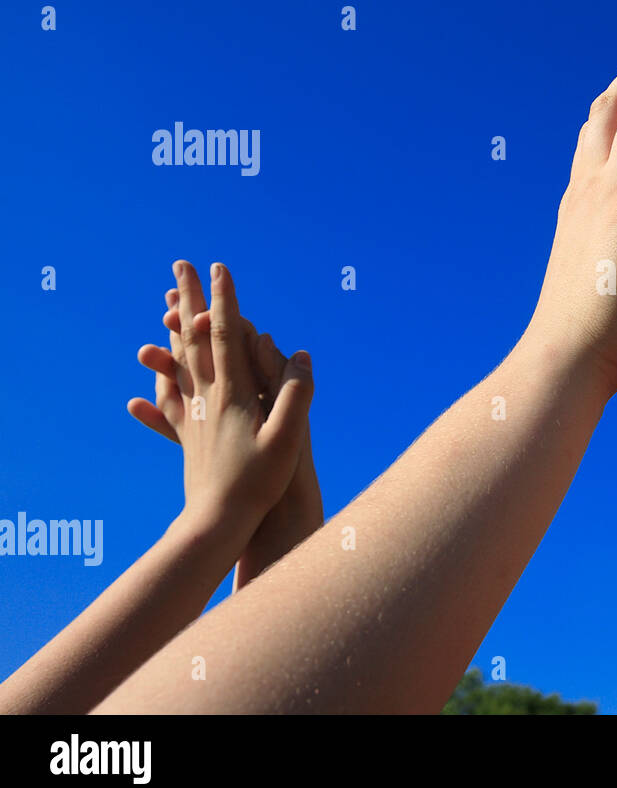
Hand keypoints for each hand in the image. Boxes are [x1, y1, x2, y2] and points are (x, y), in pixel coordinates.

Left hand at [127, 261, 313, 536]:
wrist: (217, 521)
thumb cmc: (259, 482)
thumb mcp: (289, 437)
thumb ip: (296, 393)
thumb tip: (302, 353)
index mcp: (231, 393)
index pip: (224, 334)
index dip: (223, 299)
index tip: (220, 267)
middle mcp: (207, 397)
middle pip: (193, 337)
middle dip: (188, 298)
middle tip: (179, 266)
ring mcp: (194, 415)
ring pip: (179, 364)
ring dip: (173, 332)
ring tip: (164, 309)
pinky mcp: (188, 437)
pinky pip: (171, 403)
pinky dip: (161, 385)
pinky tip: (145, 386)